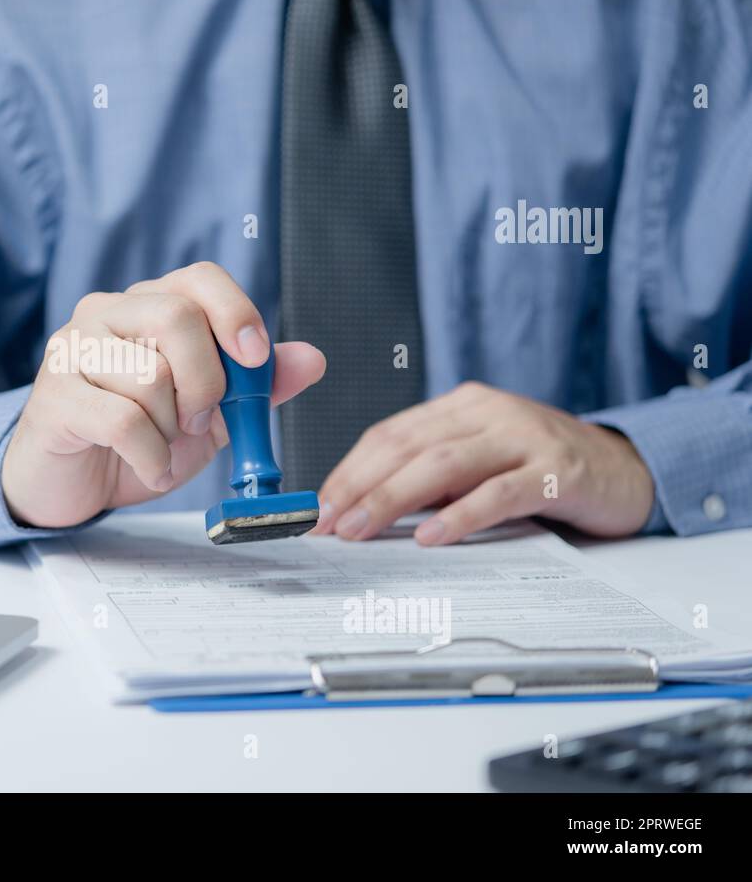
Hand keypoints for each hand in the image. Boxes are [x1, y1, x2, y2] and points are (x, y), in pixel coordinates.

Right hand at [2, 262, 325, 528]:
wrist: (72, 483)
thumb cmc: (136, 439)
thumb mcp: (208, 415)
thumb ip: (256, 388)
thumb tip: (311, 360)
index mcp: (146, 305)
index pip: (199, 278)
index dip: (235, 311)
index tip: (255, 358)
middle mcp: (105, 314)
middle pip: (176, 317)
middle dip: (207, 381)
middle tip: (200, 421)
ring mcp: (73, 351)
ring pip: (150, 377)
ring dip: (172, 430)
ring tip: (161, 447)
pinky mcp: (54, 397)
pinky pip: (122, 421)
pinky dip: (151, 457)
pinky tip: (150, 469)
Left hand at [313, 381, 654, 544]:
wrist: (626, 470)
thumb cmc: (539, 471)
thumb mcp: (478, 464)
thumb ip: (429, 479)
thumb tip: (360, 512)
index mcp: (461, 406)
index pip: (389, 434)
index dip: (348, 470)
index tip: (316, 507)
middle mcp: (487, 412)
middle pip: (407, 445)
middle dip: (358, 485)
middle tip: (325, 523)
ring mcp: (523, 436)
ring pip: (443, 464)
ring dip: (393, 498)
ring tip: (360, 529)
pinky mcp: (555, 470)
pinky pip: (497, 492)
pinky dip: (459, 515)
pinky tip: (431, 536)